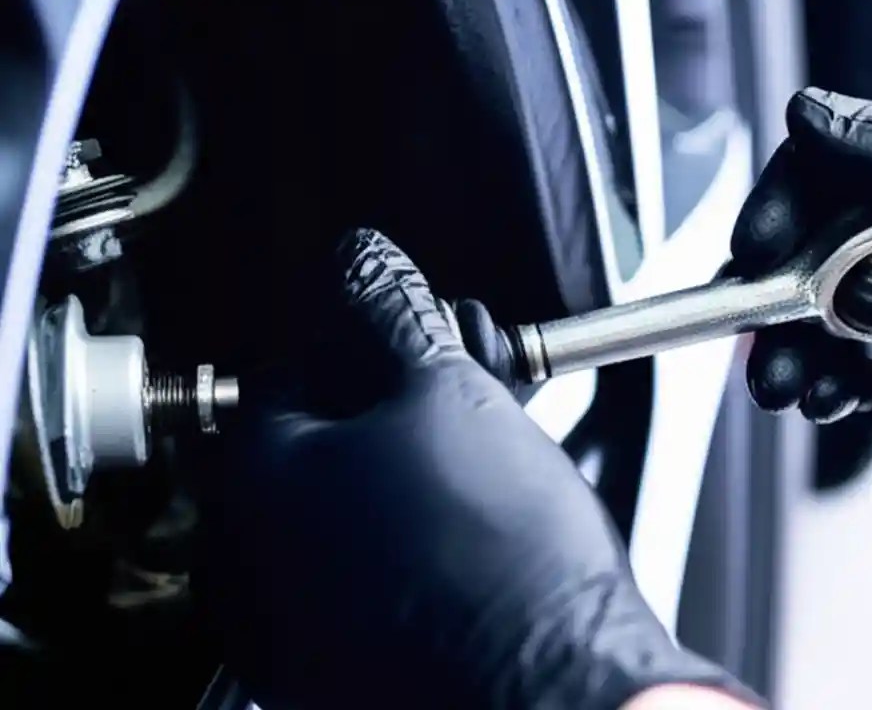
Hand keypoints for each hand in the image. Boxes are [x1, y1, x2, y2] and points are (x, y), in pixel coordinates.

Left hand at [195, 229, 751, 707]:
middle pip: (315, 444)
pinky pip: (360, 579)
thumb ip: (394, 313)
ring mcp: (293, 628)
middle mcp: (251, 563)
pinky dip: (406, 542)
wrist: (562, 691)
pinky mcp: (341, 672)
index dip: (372, 343)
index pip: (292, 369)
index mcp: (256, 483)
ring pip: (342, 513)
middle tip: (466, 395)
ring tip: (486, 457)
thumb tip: (364, 263)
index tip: (423, 346)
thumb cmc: (505, 564)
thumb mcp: (451, 396)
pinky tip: (472, 530)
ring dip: (406, 470)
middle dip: (396, 406)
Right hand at [735, 88, 871, 615]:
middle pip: (812, 238)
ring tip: (776, 382)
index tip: (759, 238)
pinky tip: (822, 400)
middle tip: (750, 314)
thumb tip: (814, 112)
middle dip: (771, 277)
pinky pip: (832, 371)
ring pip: (811, 312)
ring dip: (778, 341)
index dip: (791, 192)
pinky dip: (811, 383)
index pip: (847, 160)